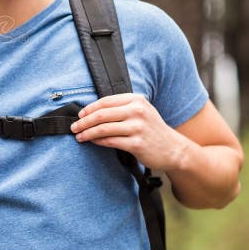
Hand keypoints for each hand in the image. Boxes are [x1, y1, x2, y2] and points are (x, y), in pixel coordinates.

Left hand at [70, 93, 188, 170]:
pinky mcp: (137, 143)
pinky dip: (98, 141)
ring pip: (103, 128)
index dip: (89, 108)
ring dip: (87, 133)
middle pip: (101, 114)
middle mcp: (137, 111)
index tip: (79, 115)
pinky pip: (110, 141)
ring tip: (79, 136)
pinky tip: (92, 142)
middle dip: (83, 121)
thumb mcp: (141, 111)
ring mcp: (138, 127)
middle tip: (74, 127)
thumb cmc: (152, 129)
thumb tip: (91, 111)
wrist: (174, 149)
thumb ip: (121, 107)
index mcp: (136, 100)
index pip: (105, 101)